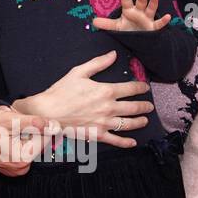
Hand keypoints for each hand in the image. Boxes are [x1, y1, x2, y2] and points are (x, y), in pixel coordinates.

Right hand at [0, 105, 49, 176]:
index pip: (44, 138)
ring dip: (23, 138)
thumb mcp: (9, 121)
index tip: (23, 123)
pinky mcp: (13, 169)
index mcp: (24, 158)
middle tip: (12, 129)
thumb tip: (53, 125)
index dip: (37, 126)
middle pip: (37, 144)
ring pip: (30, 147)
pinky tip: (6, 140)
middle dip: (28, 133)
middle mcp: (22, 169)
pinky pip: (22, 153)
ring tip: (7, 134)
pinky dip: (18, 144)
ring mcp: (17, 171)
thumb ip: (33, 122)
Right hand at [11, 50, 152, 148]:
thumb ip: (98, 63)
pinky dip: (126, 142)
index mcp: (106, 91)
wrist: (48, 112)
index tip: (145, 88)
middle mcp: (109, 108)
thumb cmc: (61, 91)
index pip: (131, 88)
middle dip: (145, 106)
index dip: (141, 87)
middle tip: (149, 106)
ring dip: (140, 122)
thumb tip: (113, 55)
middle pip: (134, 107)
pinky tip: (133, 142)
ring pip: (128, 124)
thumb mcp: (79, 72)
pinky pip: (116, 141)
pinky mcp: (97, 135)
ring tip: (145, 120)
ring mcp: (104, 123)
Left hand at [91, 0, 171, 32]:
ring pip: (151, 9)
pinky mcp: (153, 28)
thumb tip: (93, 21)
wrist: (139, 40)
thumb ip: (106, 24)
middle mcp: (139, 12)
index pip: (126, 0)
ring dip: (153, 2)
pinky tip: (168, 16)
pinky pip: (159, 24)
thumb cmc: (128, 30)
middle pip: (140, 2)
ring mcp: (147, 19)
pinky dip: (164, 20)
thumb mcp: (117, 27)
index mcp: (129, 10)